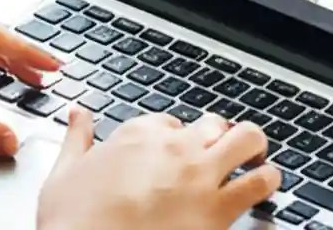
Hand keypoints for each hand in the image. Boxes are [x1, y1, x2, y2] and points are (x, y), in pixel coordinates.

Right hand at [37, 108, 281, 229]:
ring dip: (254, 149)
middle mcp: (173, 147)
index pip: (169, 122)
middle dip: (219, 137)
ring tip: (257, 161)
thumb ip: (75, 139)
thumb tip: (77, 114)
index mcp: (136, 135)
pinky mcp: (219, 208)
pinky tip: (267, 187)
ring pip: (246, 140)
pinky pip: (259, 184)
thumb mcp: (62, 175)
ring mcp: (199, 174)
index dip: (176, 138)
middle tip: (221, 154)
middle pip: (212, 124)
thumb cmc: (73, 223)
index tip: (174, 154)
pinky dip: (269, 182)